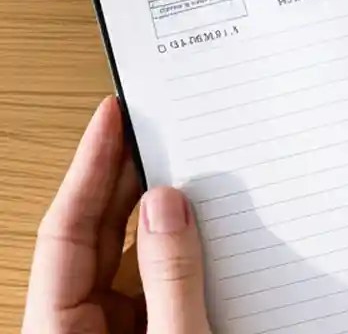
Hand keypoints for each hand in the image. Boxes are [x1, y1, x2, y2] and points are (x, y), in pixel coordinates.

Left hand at [23, 97, 211, 333]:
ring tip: (190, 168)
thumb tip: (168, 206)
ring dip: (161, 215)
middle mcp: (77, 323)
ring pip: (130, 256)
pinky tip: (210, 227)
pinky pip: (158, 282)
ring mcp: (111, 330)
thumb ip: (171, 278)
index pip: (66, 228)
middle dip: (127, 178)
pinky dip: (183, 252)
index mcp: (57, 327)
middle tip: (157, 127)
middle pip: (95, 234)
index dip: (90, 165)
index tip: (110, 115)